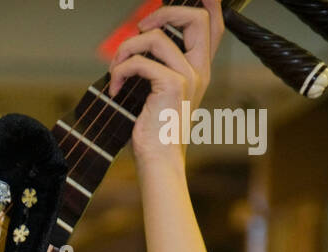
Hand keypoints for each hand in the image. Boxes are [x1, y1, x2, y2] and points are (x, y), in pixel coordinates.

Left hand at [108, 1, 224, 167]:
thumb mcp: (158, 93)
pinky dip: (120, 71)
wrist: (158, 160)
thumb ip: (156, 66)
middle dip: (163, 13)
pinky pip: (140, 62)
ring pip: (156, 38)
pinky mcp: (171, 85)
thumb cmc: (155, 132)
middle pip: (195, 17)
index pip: (214, 26)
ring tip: (116, 68)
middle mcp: (198, 70)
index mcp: (199, 70)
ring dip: (127, 48)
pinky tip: (114, 88)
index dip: (208, 3)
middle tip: (140, 31)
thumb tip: (136, 42)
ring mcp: (187, 77)